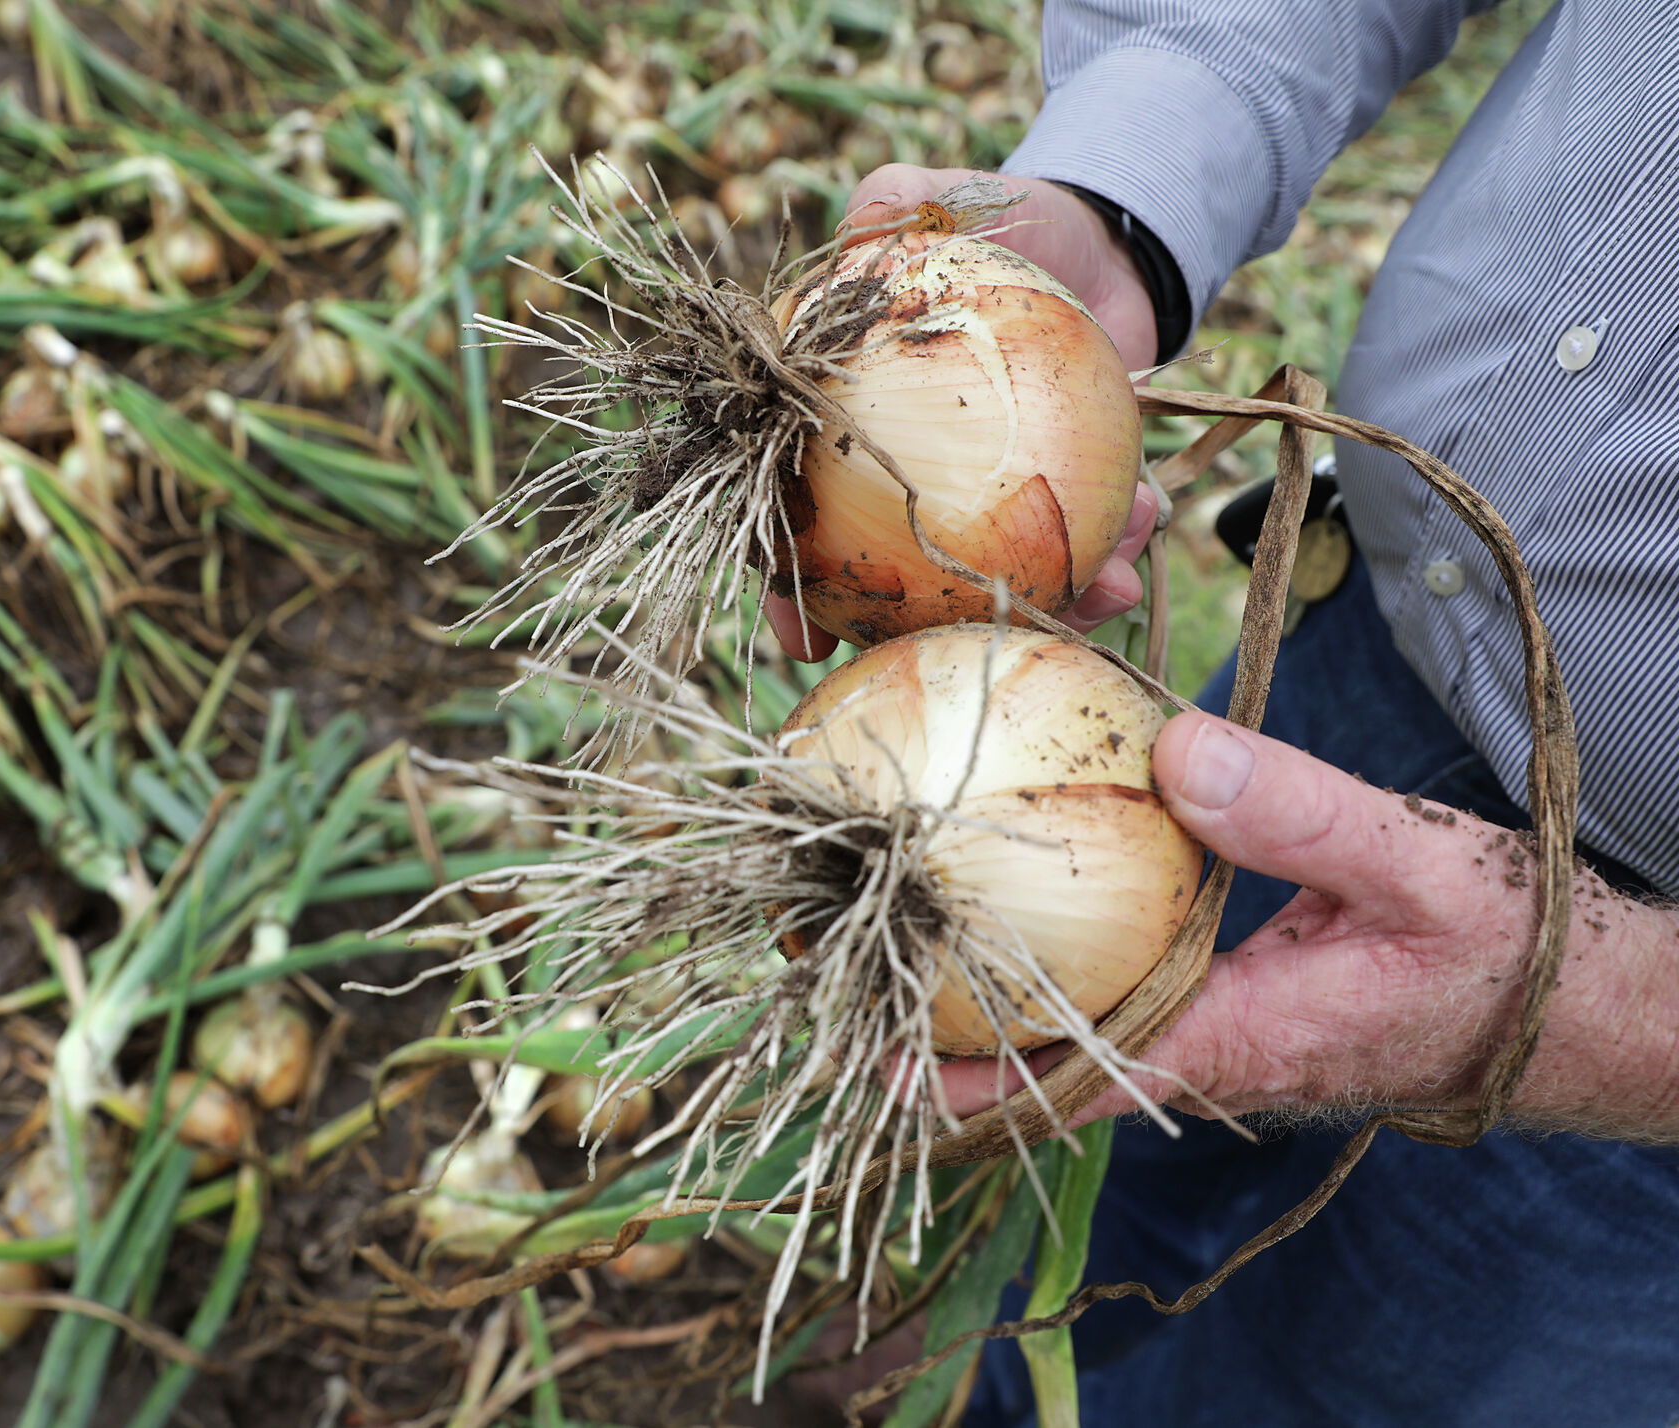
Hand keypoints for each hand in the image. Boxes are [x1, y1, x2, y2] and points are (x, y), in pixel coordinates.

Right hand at [765, 166, 1158, 661]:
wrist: (1103, 239)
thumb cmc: (1000, 222)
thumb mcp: (934, 201)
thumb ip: (890, 206)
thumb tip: (856, 229)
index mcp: (855, 432)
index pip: (799, 520)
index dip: (787, 587)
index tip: (802, 638)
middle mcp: (917, 485)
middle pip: (901, 587)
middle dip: (932, 633)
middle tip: (965, 644)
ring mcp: (997, 504)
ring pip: (1006, 581)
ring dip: (1051, 602)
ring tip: (1098, 591)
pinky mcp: (1073, 499)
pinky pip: (1091, 539)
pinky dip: (1117, 547)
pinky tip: (1144, 534)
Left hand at [935, 713, 1678, 1141]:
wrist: (1563, 999)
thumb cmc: (1502, 949)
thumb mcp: (1415, 866)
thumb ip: (1298, 812)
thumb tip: (1172, 753)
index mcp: (1240, 1040)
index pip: (1082, 1080)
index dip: (976, 1080)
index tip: (879, 1059)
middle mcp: (1209, 1050)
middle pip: (1051, 1059)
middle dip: (950, 1032)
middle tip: (843, 978)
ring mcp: (1215, 1028)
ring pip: (1080, 1024)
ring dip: (992, 992)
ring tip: (890, 933)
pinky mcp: (1227, 994)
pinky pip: (1124, 983)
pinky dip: (1062, 948)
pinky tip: (1013, 890)